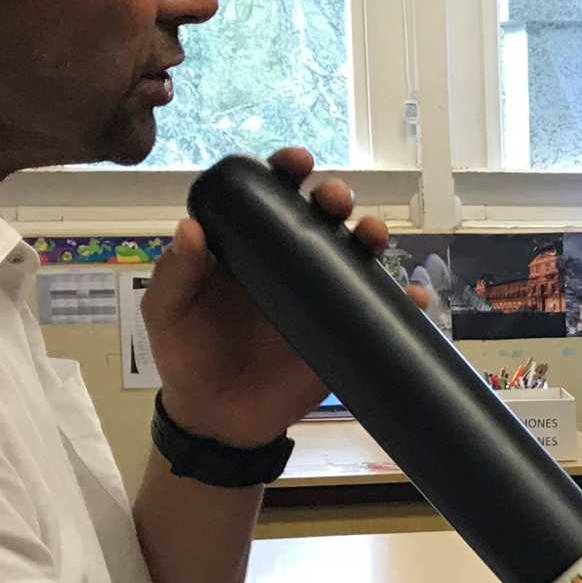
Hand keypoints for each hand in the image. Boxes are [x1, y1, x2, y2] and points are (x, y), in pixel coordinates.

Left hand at [145, 149, 400, 447]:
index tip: (296, 163)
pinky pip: (380, 312)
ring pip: (354, 255)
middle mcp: (289, 263)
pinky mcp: (342, 333)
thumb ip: (176, 273)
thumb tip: (191, 228)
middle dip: (334, 198)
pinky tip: (415, 296)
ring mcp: (320, 297)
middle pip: (320, 218)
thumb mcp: (167, 312)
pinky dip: (405, 301)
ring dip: (371, 236)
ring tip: (373, 237)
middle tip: (334, 201)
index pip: (270, 198)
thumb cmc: (186, 355)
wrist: (216, 418)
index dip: (285, 173)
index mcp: (247, 247)